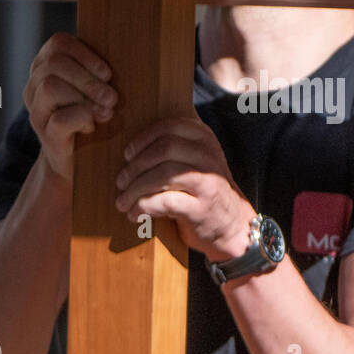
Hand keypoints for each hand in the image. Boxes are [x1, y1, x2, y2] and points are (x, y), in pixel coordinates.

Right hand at [23, 31, 116, 181]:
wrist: (78, 162)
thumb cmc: (92, 116)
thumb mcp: (94, 88)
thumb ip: (99, 70)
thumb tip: (126, 50)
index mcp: (46, 67)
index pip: (58, 43)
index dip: (84, 53)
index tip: (107, 72)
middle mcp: (34, 86)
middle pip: (55, 63)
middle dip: (88, 77)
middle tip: (112, 96)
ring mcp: (37, 111)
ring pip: (50, 86)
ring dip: (86, 95)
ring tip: (107, 110)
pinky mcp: (45, 134)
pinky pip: (59, 118)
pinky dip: (83, 118)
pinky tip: (94, 125)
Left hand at [113, 116, 255, 260]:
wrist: (232, 225)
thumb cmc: (203, 190)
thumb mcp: (195, 160)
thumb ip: (172, 148)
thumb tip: (128, 154)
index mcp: (204, 138)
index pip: (169, 127)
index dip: (143, 139)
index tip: (127, 155)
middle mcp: (209, 157)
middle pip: (163, 150)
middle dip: (135, 166)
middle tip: (121, 181)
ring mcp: (208, 182)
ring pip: (163, 175)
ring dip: (135, 189)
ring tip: (122, 201)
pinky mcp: (202, 208)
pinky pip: (166, 202)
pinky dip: (144, 207)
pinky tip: (134, 213)